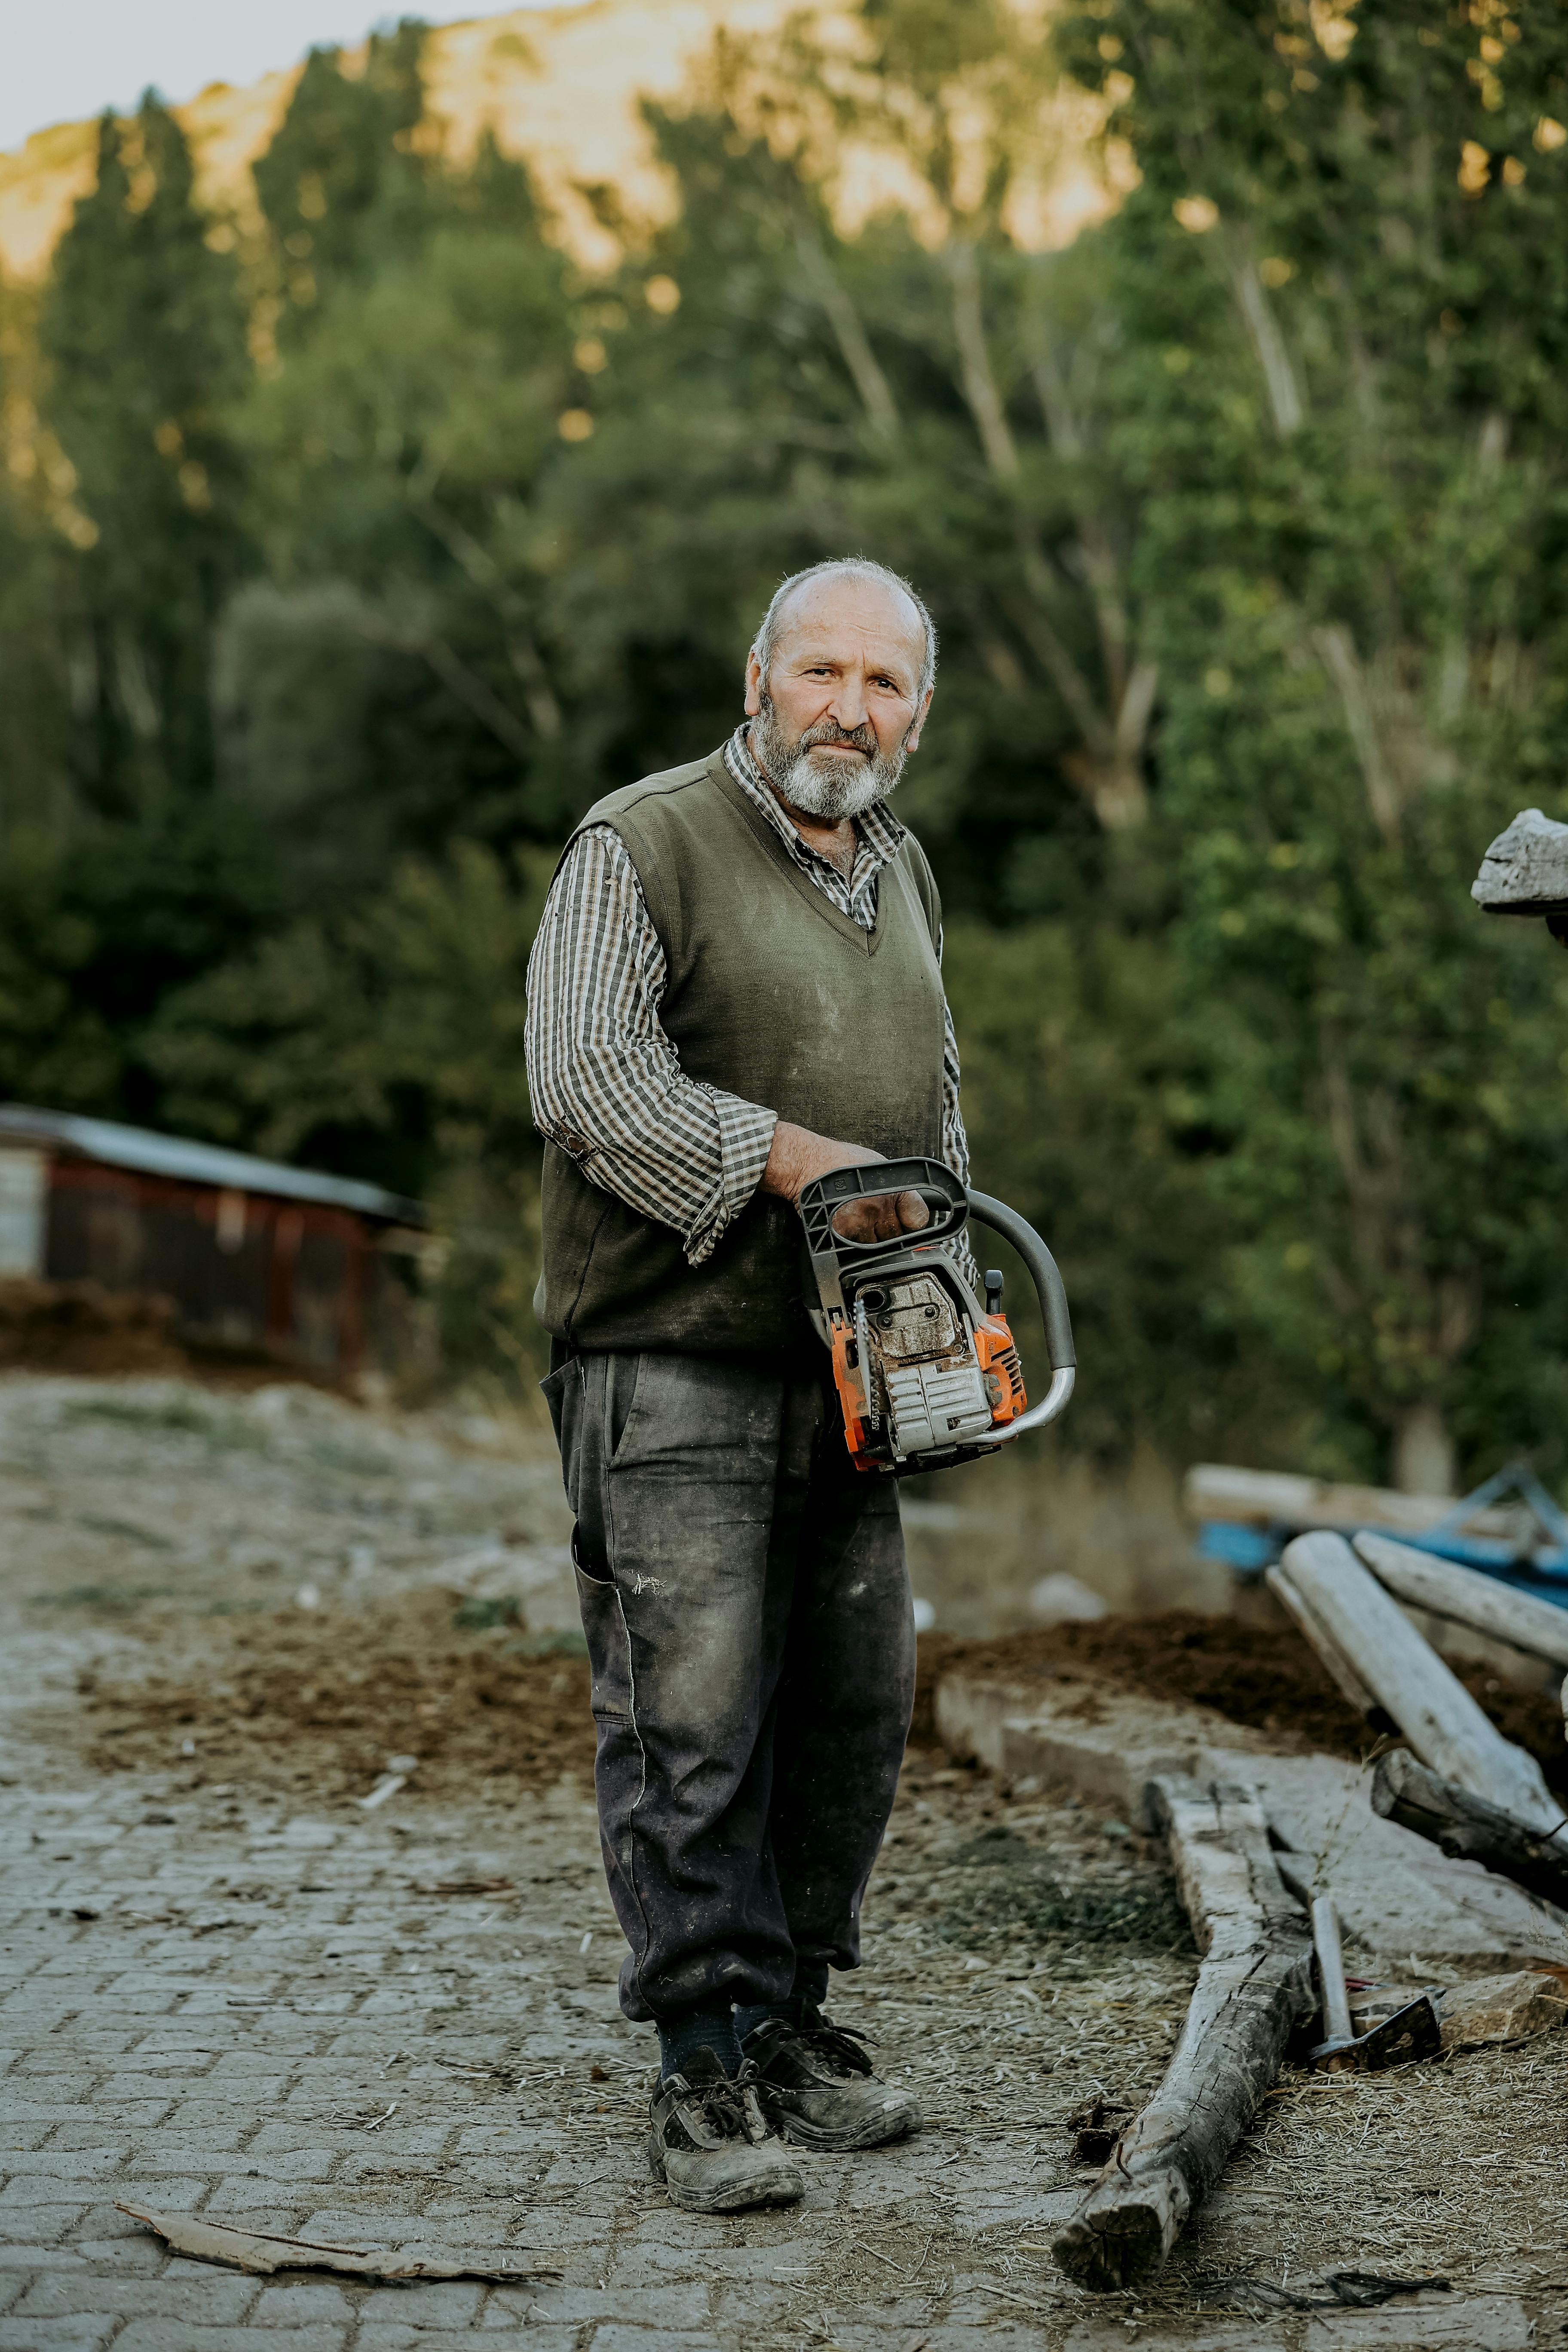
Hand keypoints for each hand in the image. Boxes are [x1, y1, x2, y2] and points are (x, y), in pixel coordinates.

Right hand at [760, 1120, 929, 1240]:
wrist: (805, 1164)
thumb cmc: (837, 1159)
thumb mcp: (876, 1164)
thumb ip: (895, 1186)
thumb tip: (907, 1201)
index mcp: (895, 1189)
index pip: (919, 1218)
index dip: (912, 1222)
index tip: (906, 1222)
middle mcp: (881, 1207)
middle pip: (896, 1235)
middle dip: (887, 1229)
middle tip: (873, 1217)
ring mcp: (863, 1222)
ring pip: (876, 1245)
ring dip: (868, 1237)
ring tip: (855, 1218)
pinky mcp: (844, 1233)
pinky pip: (855, 1247)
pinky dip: (850, 1240)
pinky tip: (843, 1223)